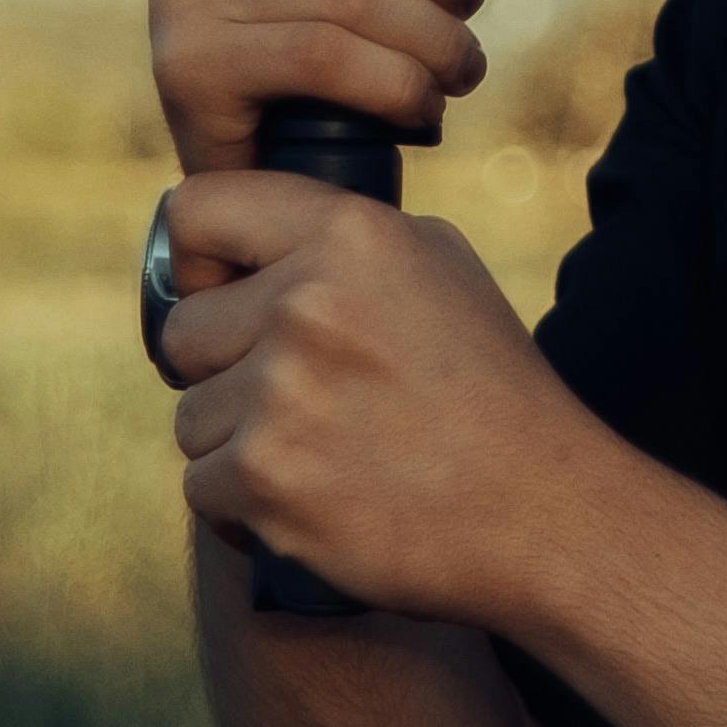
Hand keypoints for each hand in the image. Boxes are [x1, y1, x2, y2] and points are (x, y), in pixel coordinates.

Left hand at [157, 178, 601, 624]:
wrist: (542, 515)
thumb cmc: (494, 392)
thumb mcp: (441, 269)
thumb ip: (341, 242)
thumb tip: (245, 246)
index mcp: (350, 236)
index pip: (196, 210)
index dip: (198, 259)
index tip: (219, 295)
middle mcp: (307, 304)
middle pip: (184, 330)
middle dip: (225, 369)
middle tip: (297, 400)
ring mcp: (281, 394)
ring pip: (191, 417)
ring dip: (239, 444)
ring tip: (325, 456)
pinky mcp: (265, 480)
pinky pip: (202, 487)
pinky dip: (246, 508)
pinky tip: (313, 503)